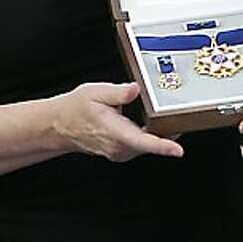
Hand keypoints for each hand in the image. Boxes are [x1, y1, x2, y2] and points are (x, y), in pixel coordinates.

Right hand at [51, 82, 183, 161]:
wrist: (59, 125)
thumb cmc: (75, 109)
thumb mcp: (96, 92)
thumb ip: (118, 92)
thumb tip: (135, 89)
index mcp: (115, 133)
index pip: (142, 142)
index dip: (162, 146)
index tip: (177, 149)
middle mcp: (119, 147)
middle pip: (151, 144)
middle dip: (169, 134)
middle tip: (183, 118)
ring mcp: (120, 152)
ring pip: (147, 146)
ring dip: (161, 136)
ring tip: (171, 119)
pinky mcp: (121, 151)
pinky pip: (141, 146)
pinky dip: (151, 137)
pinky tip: (155, 125)